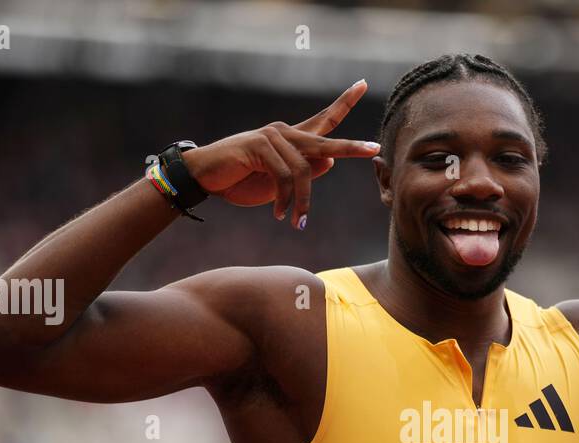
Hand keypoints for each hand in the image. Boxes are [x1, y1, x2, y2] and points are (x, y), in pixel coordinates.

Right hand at [184, 80, 379, 227]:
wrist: (205, 178)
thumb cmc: (242, 181)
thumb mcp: (278, 184)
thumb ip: (304, 172)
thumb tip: (330, 160)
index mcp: (292, 139)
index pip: (323, 119)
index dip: (344, 103)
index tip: (363, 84)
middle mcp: (285, 132)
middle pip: (325, 141)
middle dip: (351, 148)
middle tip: (373, 149)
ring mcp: (272, 136)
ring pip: (303, 170)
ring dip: (302, 202)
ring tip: (297, 222)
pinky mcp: (259, 145)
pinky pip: (284, 176)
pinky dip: (285, 199)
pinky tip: (280, 214)